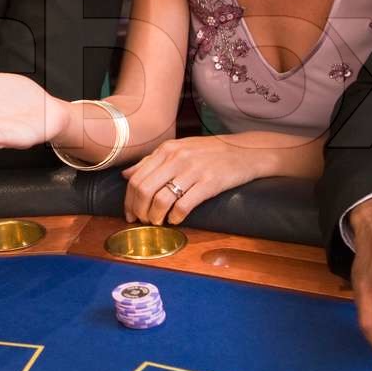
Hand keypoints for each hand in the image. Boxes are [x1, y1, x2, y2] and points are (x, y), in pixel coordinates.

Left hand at [122, 136, 264, 225]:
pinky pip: (183, 205)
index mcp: (166, 150)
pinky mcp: (209, 183)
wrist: (245, 151)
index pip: (136, 178)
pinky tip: (176, 220)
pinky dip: (175, 217)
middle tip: (143, 221)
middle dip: (140, 211)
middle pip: (144, 190)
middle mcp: (176, 158)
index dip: (129, 201)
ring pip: (160, 200)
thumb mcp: (178, 149)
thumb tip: (126, 174)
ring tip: (159, 222)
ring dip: (155, 217)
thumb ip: (151, 161)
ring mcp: (192, 170)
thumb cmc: (209, 152)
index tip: (130, 214)